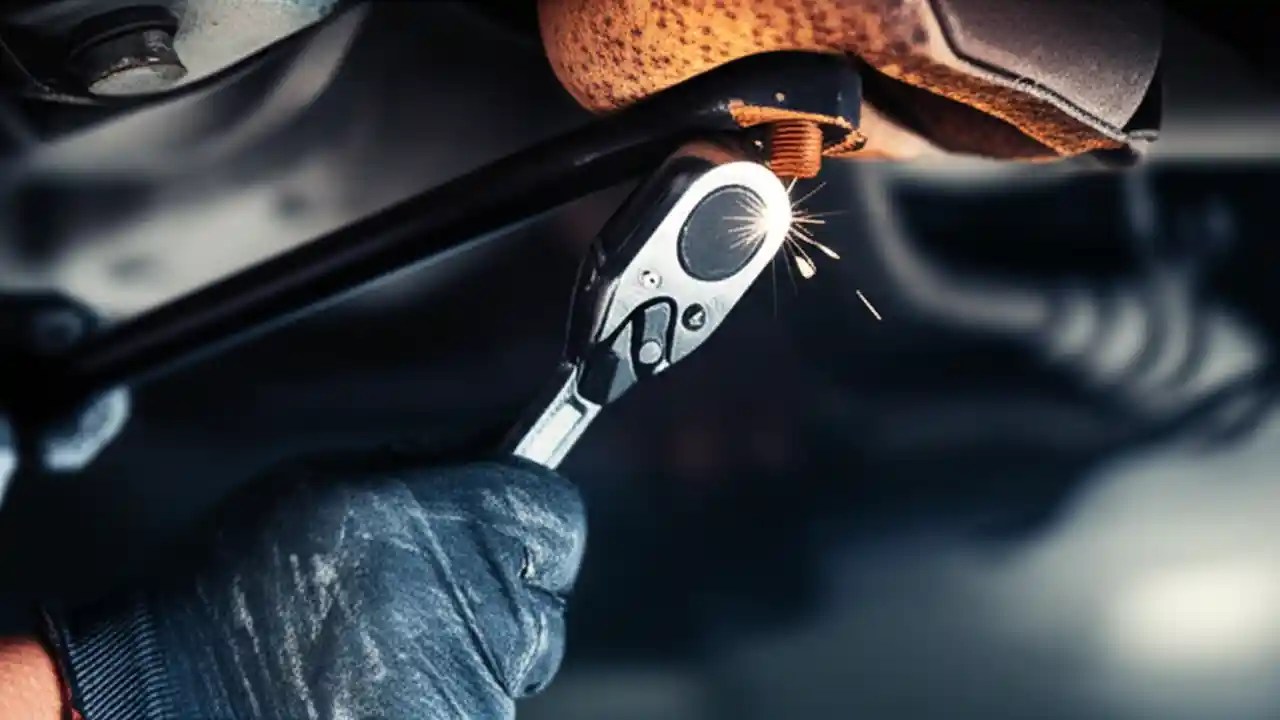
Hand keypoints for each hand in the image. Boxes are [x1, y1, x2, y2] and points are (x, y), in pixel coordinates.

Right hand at [46, 454, 585, 719]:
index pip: (552, 513)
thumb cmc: (234, 597)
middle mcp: (453, 600)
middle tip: (433, 599)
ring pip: (521, 657)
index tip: (515, 526)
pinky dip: (454, 699)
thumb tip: (496, 459)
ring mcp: (463, 682)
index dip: (535, 519)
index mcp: (420, 520)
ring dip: (478, 651)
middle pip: (545, 590)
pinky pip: (487, 705)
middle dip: (506, 590)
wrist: (171, 706)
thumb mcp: (318, 490)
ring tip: (387, 654)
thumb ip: (418, 474)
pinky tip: (385, 693)